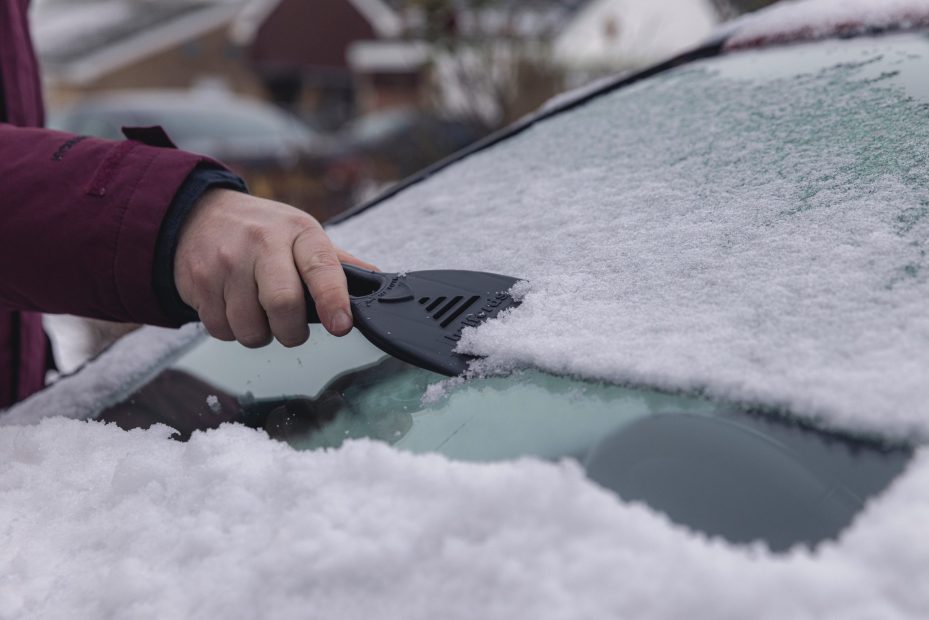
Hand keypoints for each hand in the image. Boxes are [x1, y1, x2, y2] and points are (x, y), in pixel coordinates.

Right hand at [174, 189, 375, 347]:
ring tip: (258, 311)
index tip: (341, 325)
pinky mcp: (198, 281)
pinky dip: (231, 330)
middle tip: (292, 328)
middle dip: (292, 331)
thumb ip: (337, 263)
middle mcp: (262, 242)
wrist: (198, 214)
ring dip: (259, 333)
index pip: (322, 268)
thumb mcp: (302, 235)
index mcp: (299, 232)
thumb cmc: (262, 231)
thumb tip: (377, 283)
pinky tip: (233, 307)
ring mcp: (226, 261)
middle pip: (283, 304)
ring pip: (250, 327)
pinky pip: (221, 329)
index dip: (334, 301)